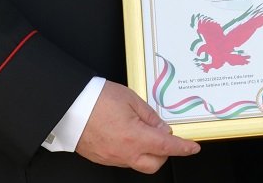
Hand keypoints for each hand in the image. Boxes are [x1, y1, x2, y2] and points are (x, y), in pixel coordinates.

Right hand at [76, 80, 199, 172]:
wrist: (69, 106)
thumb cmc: (96, 99)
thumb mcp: (130, 99)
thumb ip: (150, 116)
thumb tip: (162, 127)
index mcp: (135, 137)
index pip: (167, 147)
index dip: (183, 148)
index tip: (192, 148)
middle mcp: (124, 153)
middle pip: (155, 163)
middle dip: (165, 153)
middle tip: (164, 136)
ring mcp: (112, 158)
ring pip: (139, 164)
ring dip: (148, 153)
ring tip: (143, 133)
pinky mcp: (102, 158)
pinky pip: (124, 161)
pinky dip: (132, 152)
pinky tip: (128, 137)